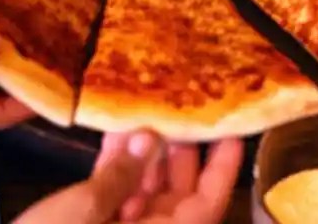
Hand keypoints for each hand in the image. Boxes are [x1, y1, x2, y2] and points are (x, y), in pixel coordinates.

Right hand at [17, 131, 242, 222]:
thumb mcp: (86, 210)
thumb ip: (120, 175)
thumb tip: (149, 138)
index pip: (207, 204)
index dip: (222, 168)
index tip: (232, 131)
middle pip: (179, 196)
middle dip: (179, 152)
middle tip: (183, 106)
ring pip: (146, 194)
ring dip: (144, 156)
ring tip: (145, 111)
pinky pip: (116, 200)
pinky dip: (116, 171)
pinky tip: (113, 136)